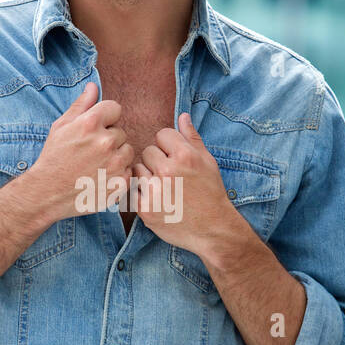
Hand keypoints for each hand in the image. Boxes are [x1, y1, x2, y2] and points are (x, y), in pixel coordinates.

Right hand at [26, 82, 135, 221]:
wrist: (47, 193)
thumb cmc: (53, 158)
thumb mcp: (61, 126)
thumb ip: (81, 105)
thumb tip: (93, 86)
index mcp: (91, 123)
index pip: (115, 108)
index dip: (105, 118)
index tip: (94, 130)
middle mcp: (106, 142)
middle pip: (121, 132)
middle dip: (109, 139)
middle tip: (90, 152)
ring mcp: (115, 164)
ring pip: (127, 151)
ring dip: (116, 156)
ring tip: (96, 165)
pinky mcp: (120, 182)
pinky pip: (128, 170)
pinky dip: (117, 174)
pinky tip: (100, 177)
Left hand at [132, 113, 232, 252]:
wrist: (212, 228)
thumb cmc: (211, 193)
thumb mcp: (207, 162)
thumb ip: (192, 138)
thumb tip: (182, 115)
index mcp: (184, 156)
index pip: (162, 135)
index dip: (168, 146)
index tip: (175, 159)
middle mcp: (168, 171)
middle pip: (147, 151)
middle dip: (156, 161)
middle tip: (169, 176)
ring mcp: (154, 190)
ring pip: (137, 169)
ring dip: (146, 176)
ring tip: (163, 188)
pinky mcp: (144, 208)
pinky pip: (132, 190)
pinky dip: (140, 193)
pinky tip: (156, 199)